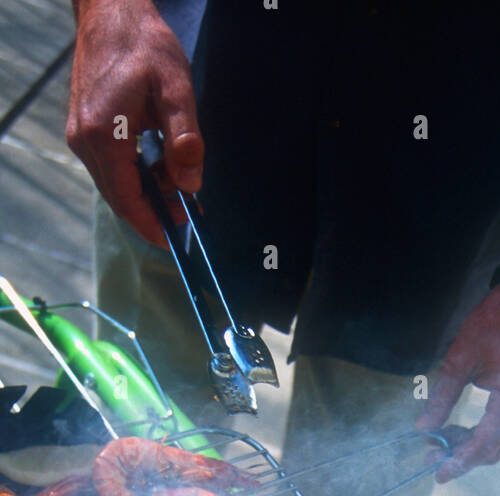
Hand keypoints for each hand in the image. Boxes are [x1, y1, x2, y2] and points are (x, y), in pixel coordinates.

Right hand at [66, 0, 203, 247]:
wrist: (111, 11)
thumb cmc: (143, 44)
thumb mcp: (175, 88)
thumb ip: (184, 139)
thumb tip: (191, 184)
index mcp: (104, 135)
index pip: (126, 200)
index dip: (151, 226)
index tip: (176, 241)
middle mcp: (85, 141)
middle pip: (120, 197)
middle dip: (155, 211)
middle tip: (189, 210)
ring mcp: (81, 136)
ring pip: (116, 185)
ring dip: (148, 193)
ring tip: (180, 182)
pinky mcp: (85, 130)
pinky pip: (112, 168)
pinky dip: (137, 176)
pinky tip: (160, 164)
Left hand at [415, 284, 499, 482]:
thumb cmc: (494, 323)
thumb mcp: (460, 358)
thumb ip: (442, 397)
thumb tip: (423, 428)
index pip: (483, 445)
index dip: (458, 463)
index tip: (436, 475)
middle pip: (493, 450)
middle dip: (461, 457)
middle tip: (430, 455)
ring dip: (471, 445)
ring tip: (440, 438)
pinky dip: (484, 434)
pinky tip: (460, 427)